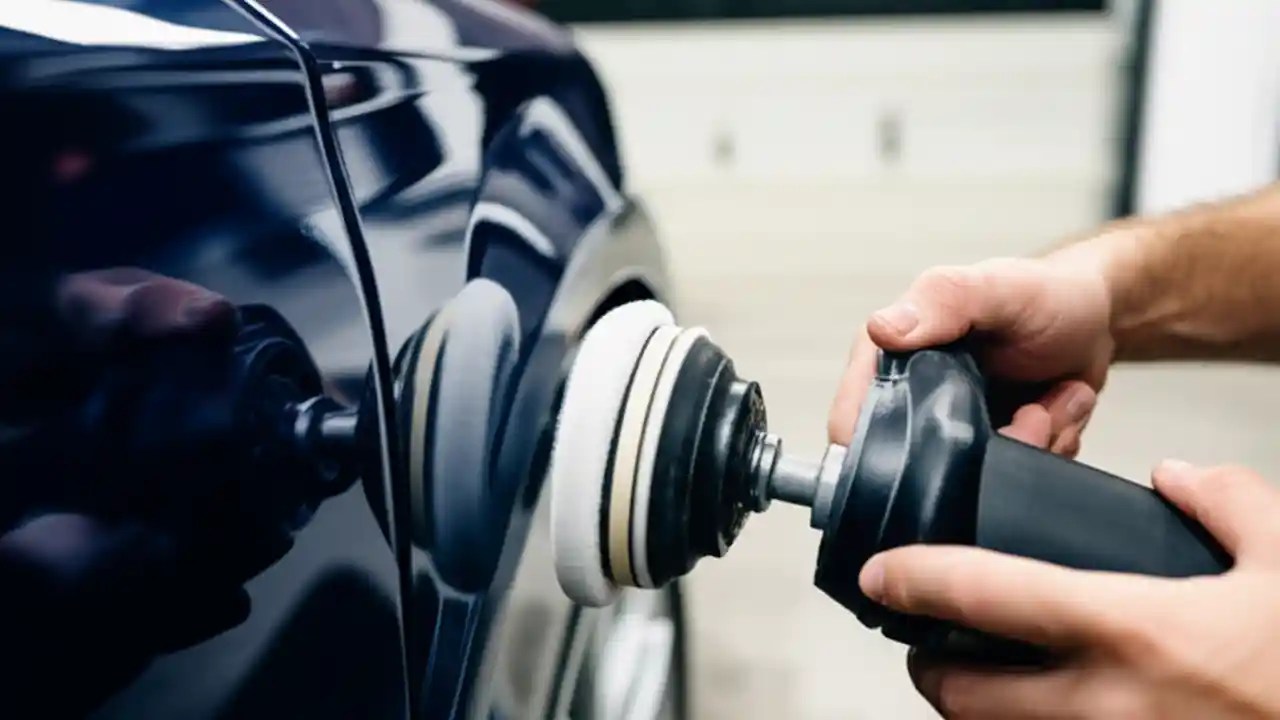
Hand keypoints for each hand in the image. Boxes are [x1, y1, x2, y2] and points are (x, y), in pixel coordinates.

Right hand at [828, 257, 1114, 456]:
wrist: (1096, 319)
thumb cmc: (1043, 293)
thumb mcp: (994, 287)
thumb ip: (942, 301)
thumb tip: (882, 330)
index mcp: (889, 358)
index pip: (853, 422)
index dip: (888, 447)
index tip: (955, 434)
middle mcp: (910, 397)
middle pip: (920, 467)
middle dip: (986, 451)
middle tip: (1034, 414)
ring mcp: (949, 429)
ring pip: (971, 481)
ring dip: (1028, 448)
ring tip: (1051, 405)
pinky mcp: (987, 451)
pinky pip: (1008, 481)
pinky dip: (1045, 453)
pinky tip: (1057, 415)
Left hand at [859, 461, 1279, 718]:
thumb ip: (1228, 501)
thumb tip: (1176, 477)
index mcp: (1135, 629)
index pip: (986, 595)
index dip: (915, 579)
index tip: (882, 571)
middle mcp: (1105, 706)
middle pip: (959, 694)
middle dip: (929, 666)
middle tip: (930, 641)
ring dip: (971, 714)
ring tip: (982, 680)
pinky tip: (1045, 712)